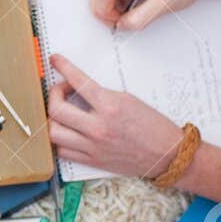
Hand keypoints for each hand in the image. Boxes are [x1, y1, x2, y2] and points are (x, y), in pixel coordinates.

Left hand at [47, 54, 182, 179]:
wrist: (167, 154)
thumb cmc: (153, 126)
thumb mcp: (129, 100)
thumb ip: (102, 95)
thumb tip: (79, 88)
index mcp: (110, 106)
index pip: (78, 82)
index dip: (63, 67)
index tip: (56, 60)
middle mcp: (98, 127)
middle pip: (56, 109)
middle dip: (53, 94)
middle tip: (61, 90)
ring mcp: (93, 146)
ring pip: (54, 132)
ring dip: (53, 119)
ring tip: (63, 112)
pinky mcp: (92, 160)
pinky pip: (62, 151)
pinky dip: (60, 139)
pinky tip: (67, 131)